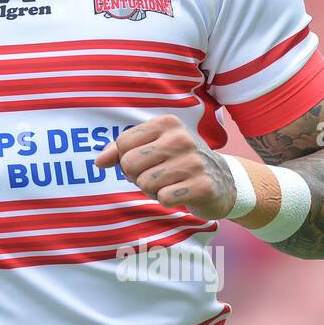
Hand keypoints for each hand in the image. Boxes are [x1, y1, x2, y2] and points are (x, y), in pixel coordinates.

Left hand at [92, 114, 235, 220]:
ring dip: (152, 190)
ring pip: (145, 184)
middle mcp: (181, 138)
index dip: (126, 160)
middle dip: (137, 177)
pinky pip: (164, 198)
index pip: (123, 144)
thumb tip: (99, 162)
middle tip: (157, 177)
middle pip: (130, 164)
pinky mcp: (203, 186)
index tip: (145, 163)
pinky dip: (167, 201)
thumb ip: (121, 150)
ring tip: (170, 184)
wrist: (224, 180)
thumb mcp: (152, 147)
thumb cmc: (178, 162)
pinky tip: (181, 193)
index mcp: (167, 123)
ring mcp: (194, 162)